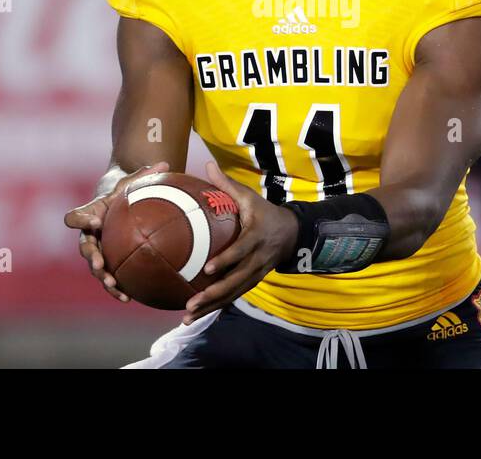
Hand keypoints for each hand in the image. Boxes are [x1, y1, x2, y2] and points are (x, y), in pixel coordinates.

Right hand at [63, 161, 169, 302]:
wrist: (117, 203)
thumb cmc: (124, 192)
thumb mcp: (131, 182)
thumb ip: (145, 174)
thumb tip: (166, 163)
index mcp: (90, 214)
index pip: (77, 217)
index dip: (81, 221)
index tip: (94, 223)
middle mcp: (89, 235)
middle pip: (85, 248)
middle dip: (93, 258)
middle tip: (101, 265)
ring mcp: (97, 250)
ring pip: (96, 267)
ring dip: (104, 278)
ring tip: (115, 287)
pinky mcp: (107, 263)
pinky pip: (110, 277)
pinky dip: (117, 288)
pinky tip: (130, 299)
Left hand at [182, 161, 298, 324]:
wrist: (292, 233)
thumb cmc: (264, 212)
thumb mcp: (249, 197)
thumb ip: (227, 184)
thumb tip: (206, 165)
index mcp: (256, 237)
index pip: (241, 251)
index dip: (227, 261)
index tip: (208, 268)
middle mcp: (257, 259)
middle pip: (236, 281)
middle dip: (214, 294)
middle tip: (192, 302)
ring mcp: (257, 273)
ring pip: (234, 294)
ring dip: (212, 306)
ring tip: (188, 316)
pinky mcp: (253, 281)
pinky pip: (234, 296)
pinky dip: (217, 307)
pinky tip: (197, 315)